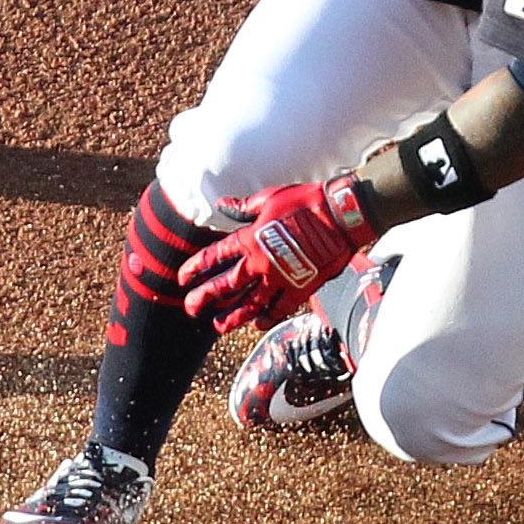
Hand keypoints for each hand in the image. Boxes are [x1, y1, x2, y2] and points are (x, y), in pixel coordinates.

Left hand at [177, 181, 364, 334]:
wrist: (339, 214)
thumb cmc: (304, 201)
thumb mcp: (268, 198)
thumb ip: (243, 207)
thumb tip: (223, 204)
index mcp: (249, 239)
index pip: (214, 256)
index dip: (195, 268)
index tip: (183, 278)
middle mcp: (260, 262)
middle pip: (225, 285)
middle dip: (204, 298)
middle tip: (190, 308)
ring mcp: (280, 278)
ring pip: (250, 304)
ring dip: (232, 316)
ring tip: (218, 325)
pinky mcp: (301, 288)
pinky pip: (280, 309)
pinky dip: (267, 318)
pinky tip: (257, 324)